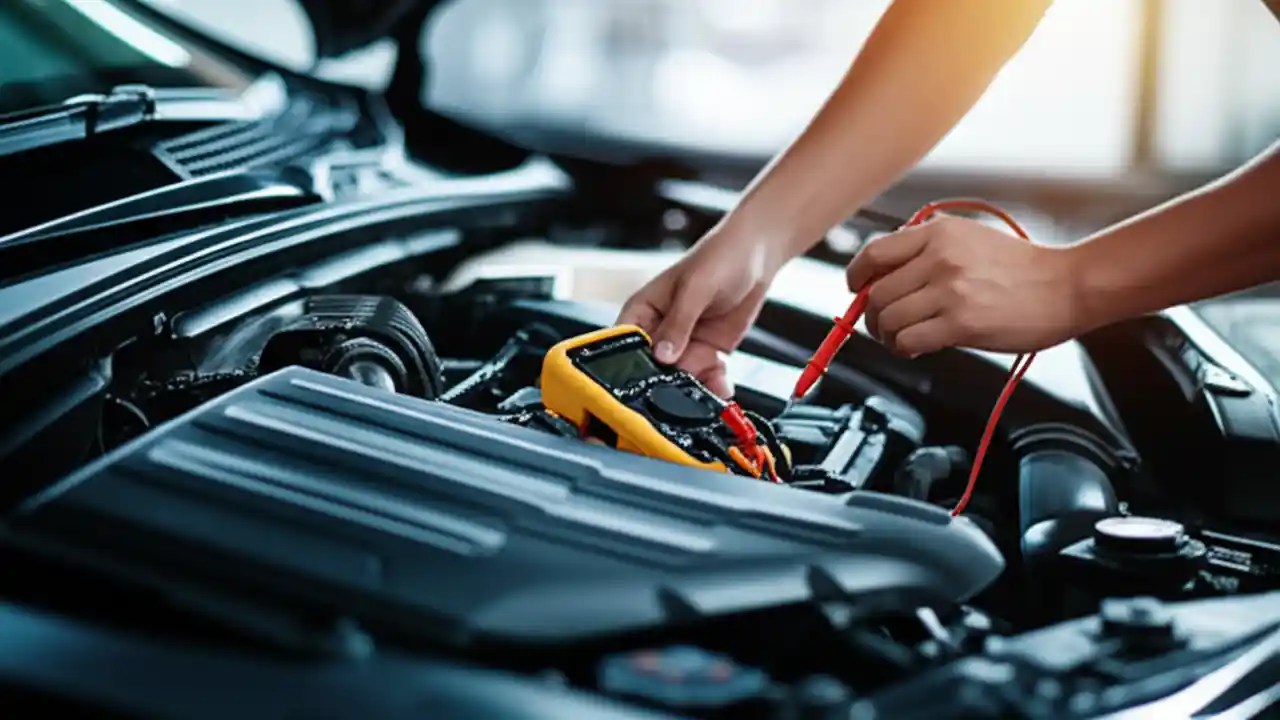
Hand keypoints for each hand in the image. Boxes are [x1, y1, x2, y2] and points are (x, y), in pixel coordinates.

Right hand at [618, 228, 779, 396]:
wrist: (757, 256)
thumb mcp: (696, 288)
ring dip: (693, 389)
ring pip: (680, 378)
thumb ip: (679, 323)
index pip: (623, 343)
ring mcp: (684, 344)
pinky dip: (714, 386)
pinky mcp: (707, 352)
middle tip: (681, 393)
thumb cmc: (720, 258)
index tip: (641, 385)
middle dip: (666, 384)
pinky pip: (705, 377)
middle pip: (651, 369)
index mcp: (643, 310)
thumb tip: (661, 355)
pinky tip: (723, 387)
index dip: (627, 366)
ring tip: (709, 389)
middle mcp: (659, 332)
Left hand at [846, 215, 1082, 355]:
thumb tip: (880, 278)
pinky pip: (908, 340)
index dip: (857, 277)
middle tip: (884, 327)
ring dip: (887, 336)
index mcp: (938, 233)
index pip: (874, 253)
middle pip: (877, 293)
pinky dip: (904, 349)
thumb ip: (927, 251)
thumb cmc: (1021, 269)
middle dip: (872, 316)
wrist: (1067, 286)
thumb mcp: (970, 240)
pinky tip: (917, 348)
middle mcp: (940, 257)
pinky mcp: (961, 322)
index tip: (856, 290)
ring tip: (902, 340)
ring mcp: (950, 289)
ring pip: (888, 319)